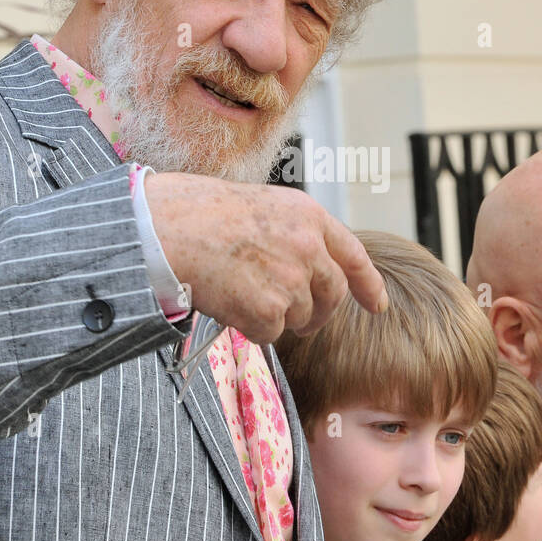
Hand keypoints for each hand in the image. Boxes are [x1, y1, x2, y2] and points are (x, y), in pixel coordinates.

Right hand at [143, 172, 387, 344]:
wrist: (163, 228)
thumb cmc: (198, 213)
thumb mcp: (262, 207)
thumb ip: (293, 235)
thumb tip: (308, 273)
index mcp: (309, 216)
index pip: (354, 255)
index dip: (369, 284)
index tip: (378, 304)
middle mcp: (308, 247)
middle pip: (332, 295)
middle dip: (320, 313)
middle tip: (301, 321)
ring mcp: (291, 280)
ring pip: (300, 317)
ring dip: (276, 316)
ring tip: (238, 290)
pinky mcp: (269, 310)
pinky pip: (271, 333)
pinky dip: (250, 328)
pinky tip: (227, 302)